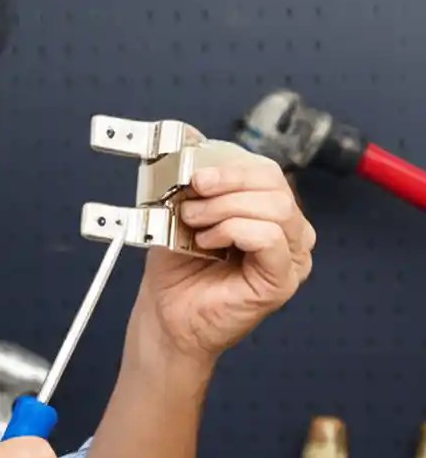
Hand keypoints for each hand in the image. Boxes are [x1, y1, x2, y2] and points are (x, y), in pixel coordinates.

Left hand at [134, 154, 315, 367]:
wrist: (166, 317)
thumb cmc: (177, 272)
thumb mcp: (181, 215)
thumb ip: (193, 183)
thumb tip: (190, 140)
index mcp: (266, 212)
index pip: (266, 172)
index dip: (230, 166)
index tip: (195, 173)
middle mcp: (287, 233)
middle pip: (275, 185)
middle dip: (227, 184)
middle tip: (192, 198)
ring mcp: (290, 258)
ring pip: (276, 207)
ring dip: (226, 207)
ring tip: (194, 222)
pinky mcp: (282, 280)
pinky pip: (271, 238)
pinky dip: (235, 230)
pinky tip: (209, 241)